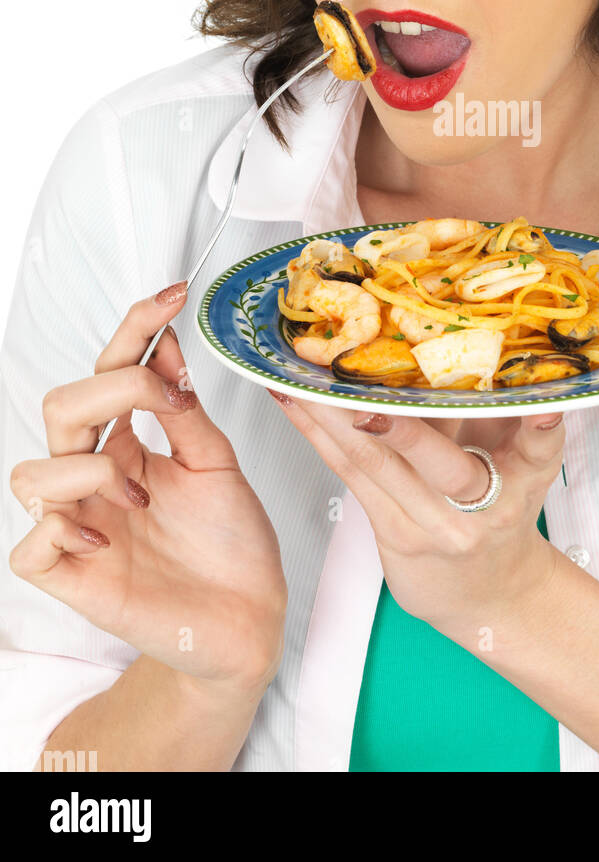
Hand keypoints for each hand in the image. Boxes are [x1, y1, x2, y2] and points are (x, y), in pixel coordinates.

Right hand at [9, 286, 287, 692]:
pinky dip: (63, 528)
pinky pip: (31, 545)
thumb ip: (185, 409)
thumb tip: (168, 342)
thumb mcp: (218, 463)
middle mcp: (97, 480)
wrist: (251, 619)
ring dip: (91, 467)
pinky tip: (107, 535)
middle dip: (114, 388)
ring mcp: (79, 527)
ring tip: (142, 496)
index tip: (172, 296)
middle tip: (169, 404)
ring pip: (32, 474)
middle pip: (61, 406)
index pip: (110, 372)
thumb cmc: (233, 544)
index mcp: (129, 445)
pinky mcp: (71, 577)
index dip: (133, 330)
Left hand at [266, 393, 562, 635]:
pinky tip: (293, 403)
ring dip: (334, 420)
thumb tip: (492, 345)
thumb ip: (508, 410)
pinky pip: (350, 474)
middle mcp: (484, 506)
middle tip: (367, 403)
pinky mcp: (394, 531)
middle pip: (445, 465)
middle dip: (404, 431)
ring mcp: (435, 524)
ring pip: (379, 464)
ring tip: (302, 381)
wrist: (490, 591)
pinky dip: (319, 434)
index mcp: (526, 478)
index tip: (542, 407)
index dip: (541, 428)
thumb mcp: (525, 462)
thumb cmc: (504, 508)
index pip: (539, 450)